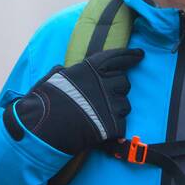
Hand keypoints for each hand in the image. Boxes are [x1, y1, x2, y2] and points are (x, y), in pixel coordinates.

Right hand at [4, 47, 144, 155]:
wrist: (45, 128)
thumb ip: (63, 71)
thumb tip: (63, 69)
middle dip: (117, 88)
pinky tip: (102, 129)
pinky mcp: (113, 125)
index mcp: (91, 69)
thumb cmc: (44, 102)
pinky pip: (122, 124)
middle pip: (124, 82)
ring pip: (125, 104)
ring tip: (101, 115)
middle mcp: (105, 83)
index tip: (139, 55)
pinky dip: (114, 128)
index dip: (130, 55)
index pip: (117, 57)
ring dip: (116, 108)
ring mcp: (111, 105)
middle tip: (105, 95)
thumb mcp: (51, 78)